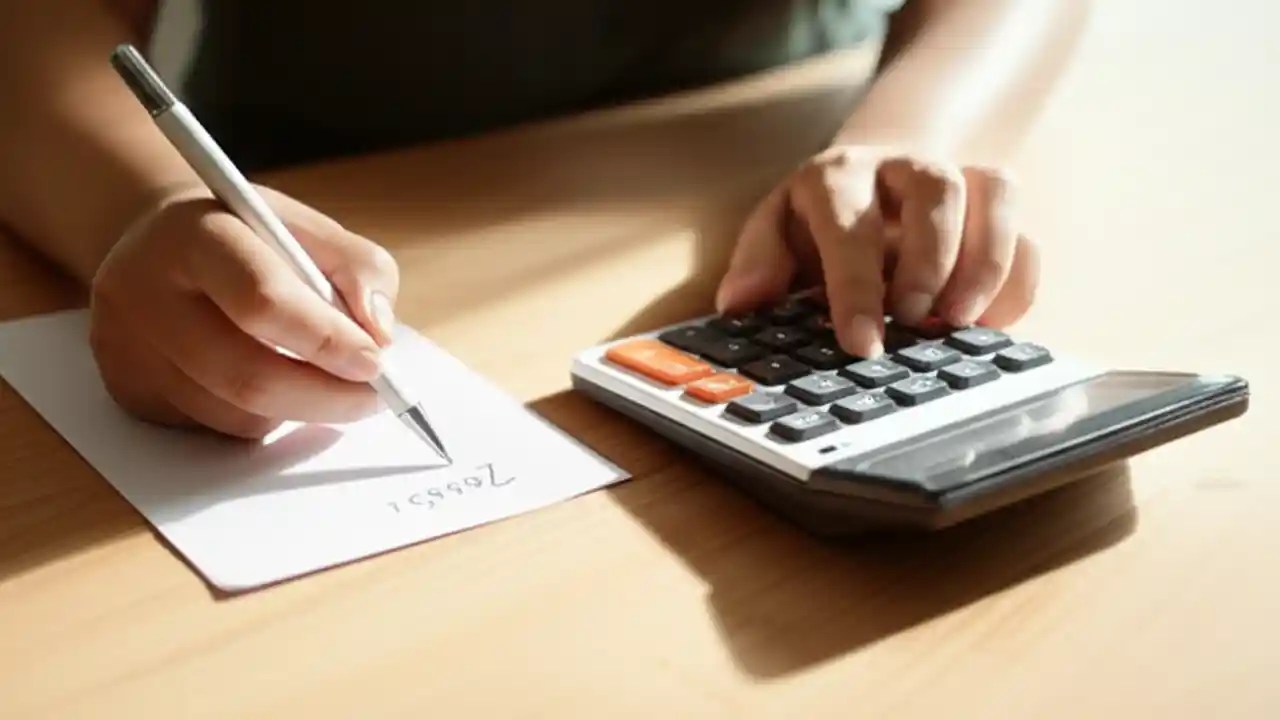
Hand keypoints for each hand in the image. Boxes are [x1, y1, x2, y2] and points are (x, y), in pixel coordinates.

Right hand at [89, 184, 399, 438]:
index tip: (376, 362)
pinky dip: (261, 418)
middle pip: (246, 375)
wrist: (159, 241)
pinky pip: (213, 428)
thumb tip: (378, 335)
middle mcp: (145, 290)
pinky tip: (274, 385)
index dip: (326, 339)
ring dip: (298, 410)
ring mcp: (127, 346)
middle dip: (326, 397)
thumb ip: (359, 269)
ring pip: (233, 413)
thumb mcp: (309, 229)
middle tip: (373, 398)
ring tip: (328, 385)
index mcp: (195, 234)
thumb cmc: (250, 238)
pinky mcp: (128, 389)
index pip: (261, 299)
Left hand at [715, 145, 1038, 356]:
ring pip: (994, 193)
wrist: (873, 175)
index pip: (848, 220)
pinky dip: (1015, 282)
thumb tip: (738, 302)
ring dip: (984, 264)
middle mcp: (902, 166)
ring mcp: (958, 179)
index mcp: (838, 175)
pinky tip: (988, 324)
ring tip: (959, 323)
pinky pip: (1026, 233)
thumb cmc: (818, 218)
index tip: (861, 343)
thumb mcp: (776, 231)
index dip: (856, 284)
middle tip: (913, 321)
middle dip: (929, 261)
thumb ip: (757, 263)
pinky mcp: (997, 208)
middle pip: (935, 189)